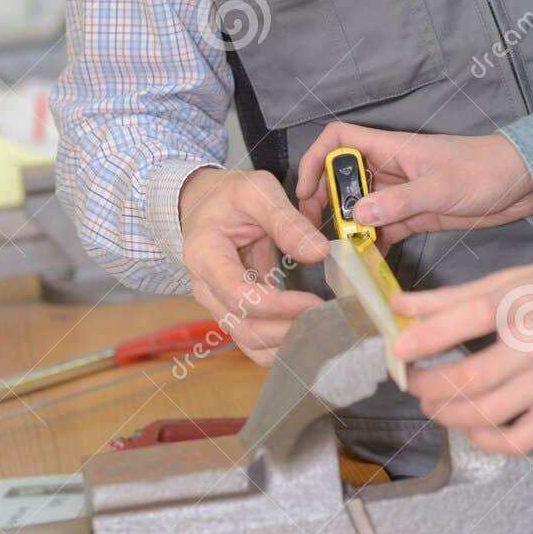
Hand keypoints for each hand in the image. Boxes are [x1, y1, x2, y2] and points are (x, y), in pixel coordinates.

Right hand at [178, 165, 329, 364]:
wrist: (203, 203)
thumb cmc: (227, 195)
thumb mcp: (256, 190)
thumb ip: (286, 221)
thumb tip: (319, 252)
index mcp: (205, 256)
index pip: (238, 295)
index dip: (277, 306)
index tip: (313, 302)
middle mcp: (206, 289)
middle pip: (245, 328)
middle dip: (288, 329)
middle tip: (328, 317)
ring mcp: (218, 304)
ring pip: (250, 343)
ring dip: (287, 342)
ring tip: (323, 326)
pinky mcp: (233, 311)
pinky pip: (255, 340)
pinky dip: (282, 343)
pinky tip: (309, 331)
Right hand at [295, 121, 532, 249]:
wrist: (525, 182)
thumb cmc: (486, 169)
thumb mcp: (441, 186)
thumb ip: (400, 201)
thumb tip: (357, 213)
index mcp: (393, 148)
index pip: (340, 139)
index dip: (317, 159)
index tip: (306, 190)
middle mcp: (392, 169)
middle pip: (344, 178)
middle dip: (326, 201)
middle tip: (318, 231)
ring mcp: (403, 193)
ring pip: (362, 207)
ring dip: (349, 227)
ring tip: (340, 253)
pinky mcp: (417, 215)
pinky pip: (384, 228)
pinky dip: (373, 243)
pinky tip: (369, 262)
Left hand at [390, 246, 532, 453]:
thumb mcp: (515, 277)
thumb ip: (455, 297)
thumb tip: (404, 307)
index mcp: (524, 302)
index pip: (463, 321)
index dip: (423, 339)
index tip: (399, 349)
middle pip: (468, 378)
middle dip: (427, 386)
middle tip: (413, 381)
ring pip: (487, 413)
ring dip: (448, 414)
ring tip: (435, 404)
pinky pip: (518, 441)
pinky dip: (486, 439)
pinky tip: (473, 426)